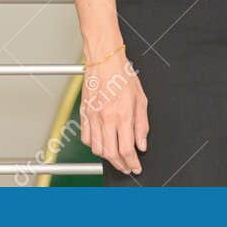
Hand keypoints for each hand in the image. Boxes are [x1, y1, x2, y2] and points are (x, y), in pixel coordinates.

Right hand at [81, 56, 147, 174]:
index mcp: (123, 114)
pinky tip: (101, 144)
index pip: (127, 149)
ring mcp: (93, 116)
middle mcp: (106, 118)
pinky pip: (86, 137)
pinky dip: (93, 145)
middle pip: (111, 154)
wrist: (104, 59)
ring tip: (115, 157)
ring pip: (97, 149)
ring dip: (107, 158)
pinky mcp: (83, 113)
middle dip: (120, 165)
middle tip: (127, 166)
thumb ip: (142, 124)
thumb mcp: (141, 98)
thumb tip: (142, 144)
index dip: (132, 162)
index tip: (136, 167)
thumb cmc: (122, 74)